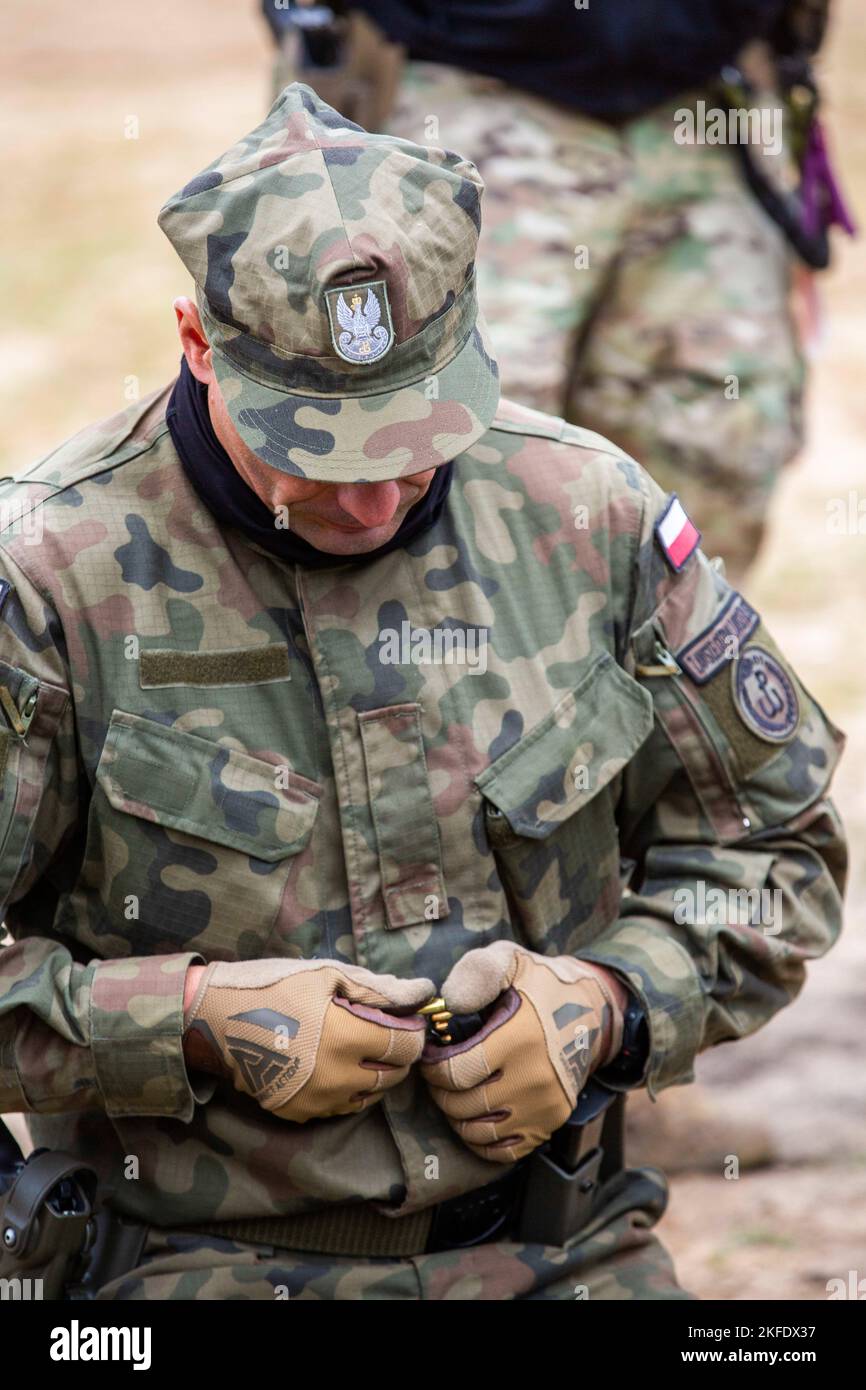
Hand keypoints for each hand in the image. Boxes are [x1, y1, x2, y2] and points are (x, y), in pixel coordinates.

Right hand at [183, 958, 432, 1122]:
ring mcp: (317, 1102)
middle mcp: (337, 1079)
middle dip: (396, 1054)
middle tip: (383, 1032)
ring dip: (373, 1074)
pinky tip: (330, 1064)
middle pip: (392, 1075)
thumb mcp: (327, 975)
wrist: (214, 1019)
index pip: (405, 1046)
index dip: (413, 1031)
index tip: (407, 1020)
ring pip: (368, 1096)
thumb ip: (378, 988)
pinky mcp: (298, 1113)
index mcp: (347, 1039)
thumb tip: (421, 992)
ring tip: (356, 1048)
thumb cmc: (273, 986)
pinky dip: (345, 1089)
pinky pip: (338, 1107)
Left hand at [420, 942, 625, 1162]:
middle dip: (440, 1091)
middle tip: (440, 1075)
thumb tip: (449, 1003)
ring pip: (479, 1132)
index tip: (432, 1056)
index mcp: (520, 1038)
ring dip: (457, 1116)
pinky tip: (477, 1115)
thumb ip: (478, 973)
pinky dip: (482, 1140)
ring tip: (457, 1093)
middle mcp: (534, 1079)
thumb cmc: (541, 984)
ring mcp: (545, 1106)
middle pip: (463, 1105)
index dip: (433, 1068)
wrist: (593, 1011)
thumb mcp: (511, 960)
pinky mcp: (552, 1122)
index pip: (457, 1073)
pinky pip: (504, 1151)